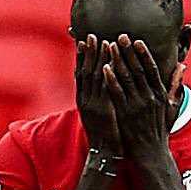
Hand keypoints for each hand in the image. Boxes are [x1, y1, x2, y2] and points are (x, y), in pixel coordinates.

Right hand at [74, 34, 119, 155]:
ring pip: (94, 78)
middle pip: (85, 72)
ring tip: (102, 42)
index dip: (82, 57)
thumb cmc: (107, 135)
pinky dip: (106, 75)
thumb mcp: (101, 114)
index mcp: (84, 101)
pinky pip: (104, 89)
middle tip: (91, 35)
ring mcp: (93, 105)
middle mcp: (85, 101)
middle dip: (89, 53)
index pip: (81, 74)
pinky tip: (109, 63)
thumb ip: (101, 99)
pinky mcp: (102, 111)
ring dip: (98, 59)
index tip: (84, 41)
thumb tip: (105, 86)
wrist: (105, 154)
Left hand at [103, 38, 172, 163]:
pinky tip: (104, 68)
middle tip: (119, 36)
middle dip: (128, 51)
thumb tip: (183, 66)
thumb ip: (176, 85)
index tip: (136, 40)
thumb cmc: (160, 130)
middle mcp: (150, 96)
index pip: (151, 68)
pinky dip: (111, 80)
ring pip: (126, 78)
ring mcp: (137, 105)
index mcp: (160, 93)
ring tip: (108, 46)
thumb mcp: (171, 106)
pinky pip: (117, 93)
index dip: (144, 53)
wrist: (151, 153)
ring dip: (117, 61)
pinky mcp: (126, 114)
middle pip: (138, 69)